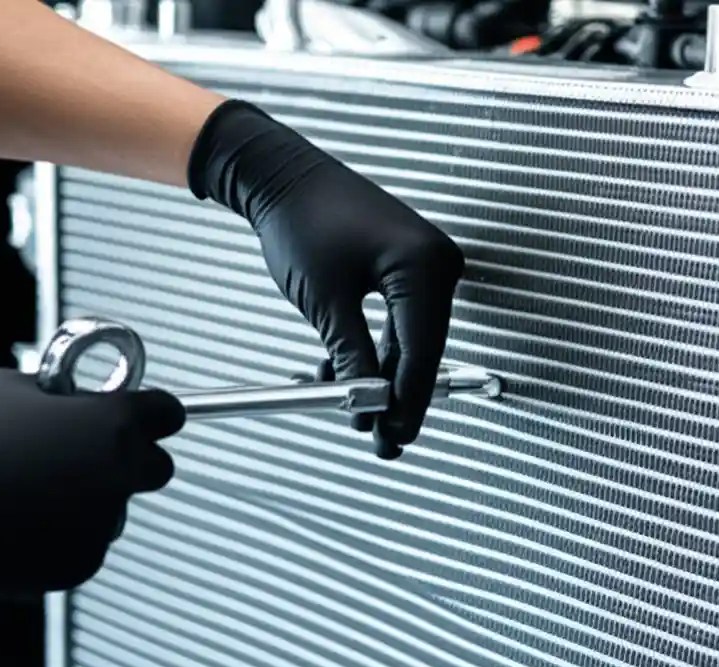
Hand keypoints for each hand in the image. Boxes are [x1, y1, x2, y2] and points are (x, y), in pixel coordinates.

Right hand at [0, 369, 184, 599]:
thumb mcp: (6, 385)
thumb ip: (58, 391)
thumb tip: (72, 397)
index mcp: (110, 422)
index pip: (169, 412)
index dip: (155, 410)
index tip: (148, 415)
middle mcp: (118, 473)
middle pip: (158, 465)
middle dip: (133, 457)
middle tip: (89, 453)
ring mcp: (103, 523)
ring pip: (116, 507)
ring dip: (91, 497)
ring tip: (29, 488)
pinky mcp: (82, 564)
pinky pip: (86, 541)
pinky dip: (64, 533)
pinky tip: (19, 520)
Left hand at [188, 100, 464, 458]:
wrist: (283, 175)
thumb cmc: (302, 220)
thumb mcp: (325, 302)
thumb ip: (353, 357)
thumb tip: (370, 402)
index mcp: (424, 266)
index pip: (423, 352)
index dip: (408, 401)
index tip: (397, 434)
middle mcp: (436, 263)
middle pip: (423, 350)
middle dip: (397, 395)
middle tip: (383, 438)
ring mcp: (425, 264)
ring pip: (410, 340)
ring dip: (383, 376)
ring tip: (360, 415)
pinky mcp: (408, 267)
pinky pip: (400, 321)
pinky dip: (377, 350)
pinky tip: (350, 376)